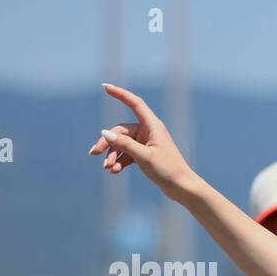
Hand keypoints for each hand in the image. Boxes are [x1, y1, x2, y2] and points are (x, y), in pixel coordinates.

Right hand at [88, 84, 195, 198]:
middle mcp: (149, 132)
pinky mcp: (144, 155)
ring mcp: (146, 143)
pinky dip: (119, 162)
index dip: (120, 94)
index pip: (135, 104)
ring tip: (107, 168)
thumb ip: (124, 144)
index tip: (105, 87)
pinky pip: (126, 154)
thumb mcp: (144, 157)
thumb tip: (104, 133)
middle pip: (120, 131)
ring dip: (112, 155)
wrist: (182, 188)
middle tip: (94, 154)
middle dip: (107, 143)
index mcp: (153, 126)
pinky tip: (114, 171)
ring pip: (121, 144)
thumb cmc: (168, 170)